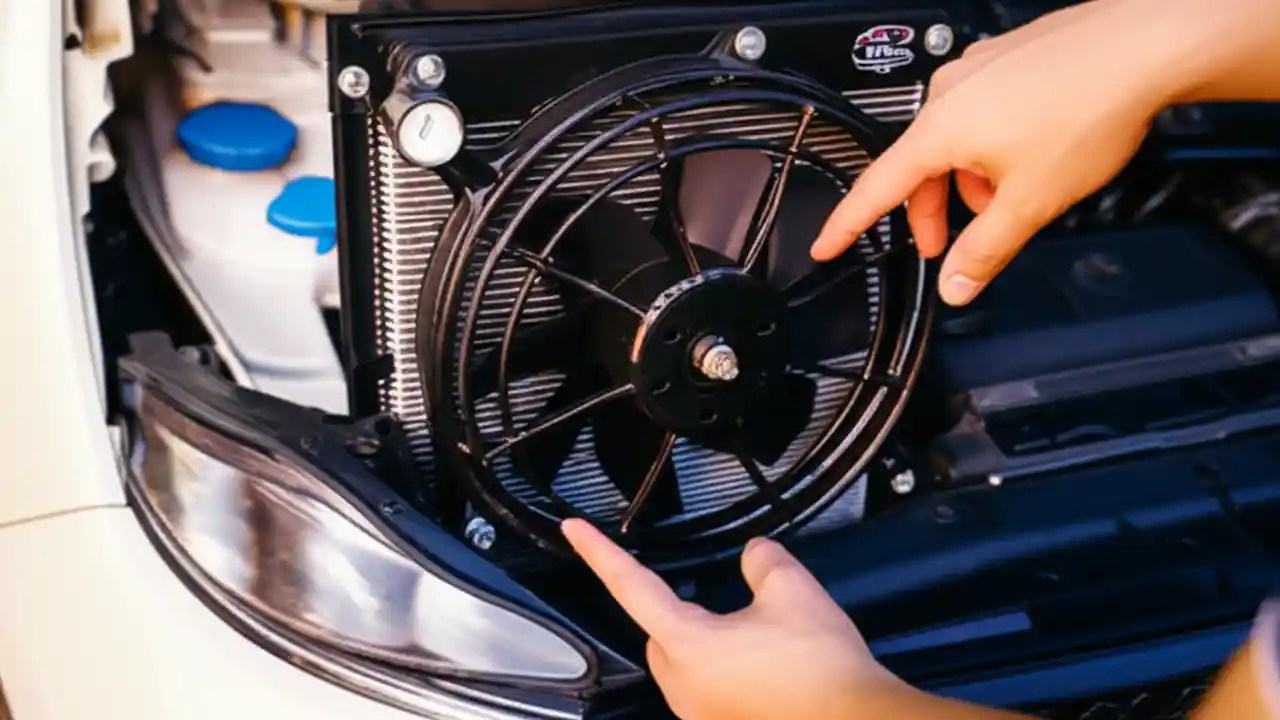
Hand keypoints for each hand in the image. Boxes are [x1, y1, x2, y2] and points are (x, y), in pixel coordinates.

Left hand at [562, 519, 899, 719]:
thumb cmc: (821, 674)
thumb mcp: (792, 590)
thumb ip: (762, 559)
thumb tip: (755, 555)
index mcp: (686, 644)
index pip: (630, 584)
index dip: (599, 552)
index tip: (574, 531)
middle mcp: (684, 687)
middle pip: (660, 632)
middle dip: (681, 610)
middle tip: (725, 598)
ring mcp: (703, 714)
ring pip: (686, 664)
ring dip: (708, 644)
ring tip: (761, 638)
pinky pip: (711, 691)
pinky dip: (728, 672)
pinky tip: (768, 667)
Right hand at [810, 0, 1192, 304]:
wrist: (1145, 44)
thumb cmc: (1091, 106)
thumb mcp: (1031, 202)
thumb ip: (985, 251)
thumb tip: (957, 285)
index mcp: (940, 129)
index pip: (875, 189)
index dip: (846, 225)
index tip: (826, 244)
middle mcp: (949, 93)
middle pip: (920, 167)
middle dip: (936, 211)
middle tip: (955, 244)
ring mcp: (978, 69)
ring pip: (955, 139)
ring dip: (972, 178)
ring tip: (1016, 195)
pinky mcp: (1008, 58)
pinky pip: (982, 110)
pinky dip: (994, 143)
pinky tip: (1034, 152)